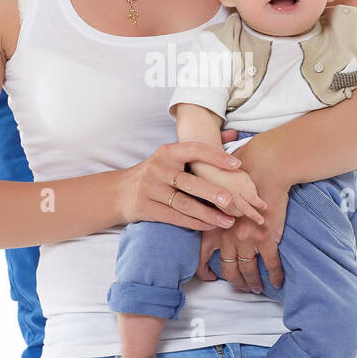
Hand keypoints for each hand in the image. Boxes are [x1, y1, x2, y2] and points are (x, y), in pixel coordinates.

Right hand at [119, 140, 244, 232]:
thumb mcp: (171, 156)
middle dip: (211, 192)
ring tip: (228, 221)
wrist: (120, 192)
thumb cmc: (156, 172)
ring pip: (183, 203)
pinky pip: (174, 217)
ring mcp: (150, 190)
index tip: (236, 165)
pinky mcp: (146, 208)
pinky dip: (193, 222)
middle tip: (232, 199)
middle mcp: (158, 169)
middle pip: (189, 182)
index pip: (194, 150)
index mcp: (167, 152)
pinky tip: (210, 225)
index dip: (215, 156)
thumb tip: (233, 132)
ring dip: (207, 213)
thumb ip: (202, 147)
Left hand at [195, 140, 286, 293]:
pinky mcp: (267, 238)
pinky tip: (278, 282)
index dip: (205, 272)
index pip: (201, 257)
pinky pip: (271, 264)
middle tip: (242, 287)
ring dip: (253, 283)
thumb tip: (213, 218)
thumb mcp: (218, 194)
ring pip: (248, 270)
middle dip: (235, 282)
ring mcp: (247, 239)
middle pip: (228, 269)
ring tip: (257, 288)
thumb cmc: (240, 176)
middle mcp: (227, 236)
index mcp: (212, 226)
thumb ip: (214, 211)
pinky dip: (275, 276)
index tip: (211, 277)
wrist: (263, 168)